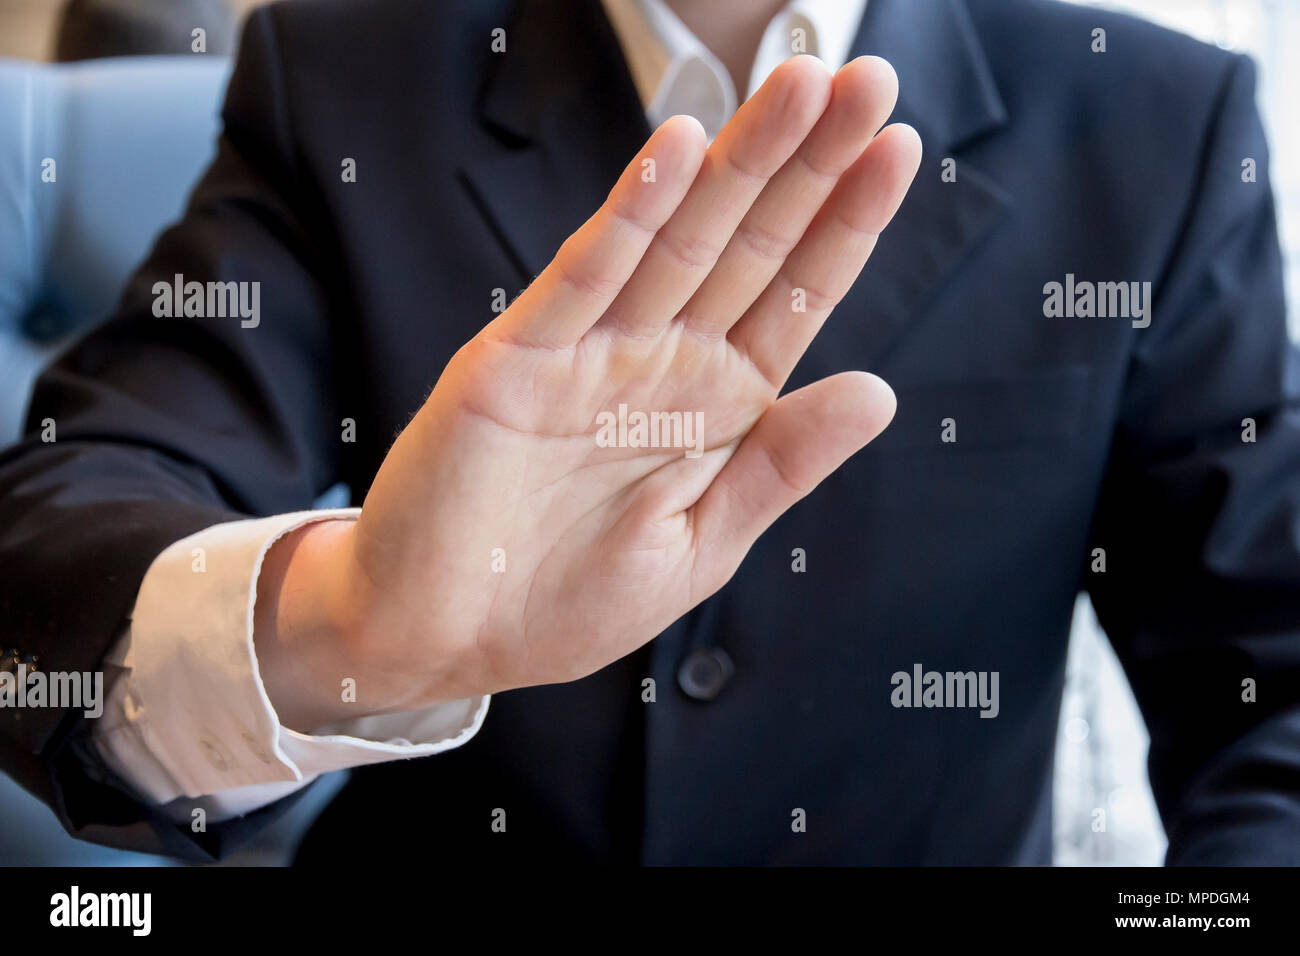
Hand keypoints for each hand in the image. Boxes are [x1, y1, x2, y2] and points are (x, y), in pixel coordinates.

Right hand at [255, 56, 920, 728]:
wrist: (446, 636)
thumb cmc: (567, 601)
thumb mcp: (698, 546)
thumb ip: (778, 467)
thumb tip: (878, 392)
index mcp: (714, 406)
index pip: (794, 297)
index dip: (847, 225)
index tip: (899, 148)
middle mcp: (660, 361)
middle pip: (748, 244)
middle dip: (809, 163)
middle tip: (866, 80)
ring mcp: (590, 352)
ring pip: (677, 238)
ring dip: (736, 161)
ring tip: (796, 85)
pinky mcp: (517, 359)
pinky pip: (581, 276)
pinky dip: (626, 215)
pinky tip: (675, 150)